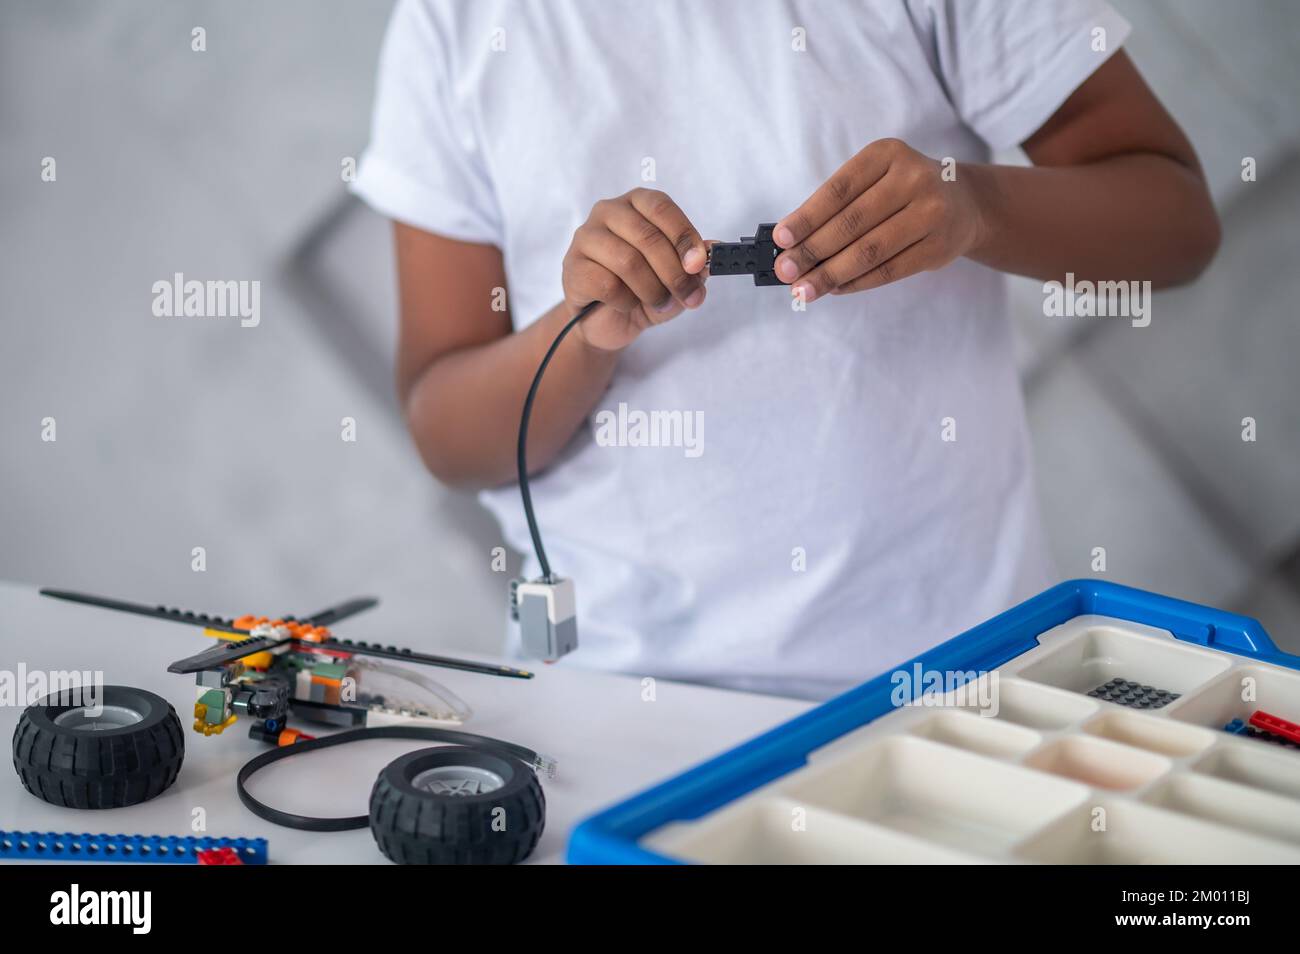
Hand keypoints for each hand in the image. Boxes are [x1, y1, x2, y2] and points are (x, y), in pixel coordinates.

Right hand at [562, 188, 709, 350]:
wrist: (606, 320)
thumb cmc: (642, 290)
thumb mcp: (676, 278)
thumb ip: (693, 265)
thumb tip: (711, 250)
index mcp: (637, 203)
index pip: (662, 208)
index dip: (684, 236)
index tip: (699, 264)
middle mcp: (608, 211)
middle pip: (647, 237)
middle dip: (674, 273)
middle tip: (688, 296)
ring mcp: (586, 237)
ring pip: (628, 262)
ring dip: (652, 290)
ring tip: (660, 303)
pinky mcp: (572, 266)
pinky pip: (607, 285)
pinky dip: (626, 301)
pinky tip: (627, 305)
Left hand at [772, 138, 985, 301]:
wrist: (964, 204)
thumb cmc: (902, 192)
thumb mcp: (874, 179)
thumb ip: (837, 206)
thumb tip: (792, 243)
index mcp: (888, 154)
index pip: (839, 190)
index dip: (807, 216)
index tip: (780, 238)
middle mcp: (913, 178)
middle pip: (851, 223)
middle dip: (812, 251)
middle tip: (785, 271)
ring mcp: (931, 213)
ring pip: (869, 251)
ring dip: (830, 274)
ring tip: (803, 289)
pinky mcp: (939, 247)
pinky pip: (889, 270)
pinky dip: (857, 283)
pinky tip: (835, 289)